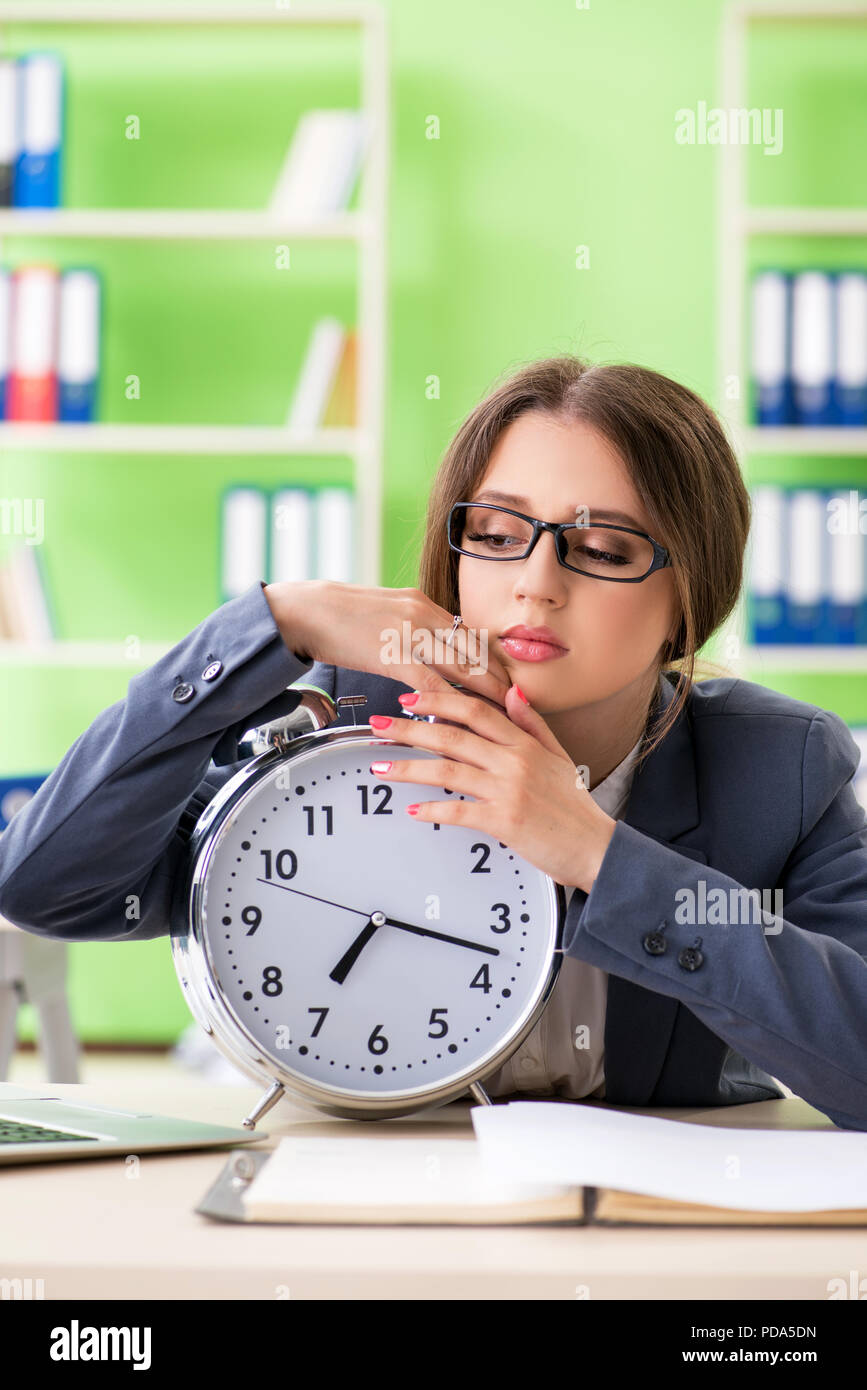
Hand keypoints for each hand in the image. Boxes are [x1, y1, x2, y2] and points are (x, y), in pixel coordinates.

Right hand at [264, 580, 511, 709]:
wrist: (306, 610)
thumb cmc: (340, 617)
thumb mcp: (386, 614)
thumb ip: (412, 631)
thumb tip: (432, 653)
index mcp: (425, 605)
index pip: (472, 636)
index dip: (494, 661)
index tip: (510, 681)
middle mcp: (424, 616)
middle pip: (476, 652)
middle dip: (500, 680)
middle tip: (519, 704)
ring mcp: (410, 634)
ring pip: (461, 668)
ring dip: (484, 695)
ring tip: (501, 717)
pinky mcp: (392, 654)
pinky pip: (428, 684)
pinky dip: (445, 704)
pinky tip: (456, 720)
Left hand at [367, 686, 617, 893]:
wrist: (595, 848)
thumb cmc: (574, 808)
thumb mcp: (558, 756)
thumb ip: (532, 724)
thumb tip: (512, 693)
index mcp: (524, 743)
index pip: (475, 710)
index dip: (439, 700)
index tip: (410, 698)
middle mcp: (514, 762)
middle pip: (452, 735)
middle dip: (409, 729)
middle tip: (379, 726)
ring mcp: (509, 790)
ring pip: (448, 770)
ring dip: (408, 768)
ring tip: (379, 767)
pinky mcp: (505, 821)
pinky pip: (459, 811)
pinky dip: (432, 809)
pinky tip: (412, 809)